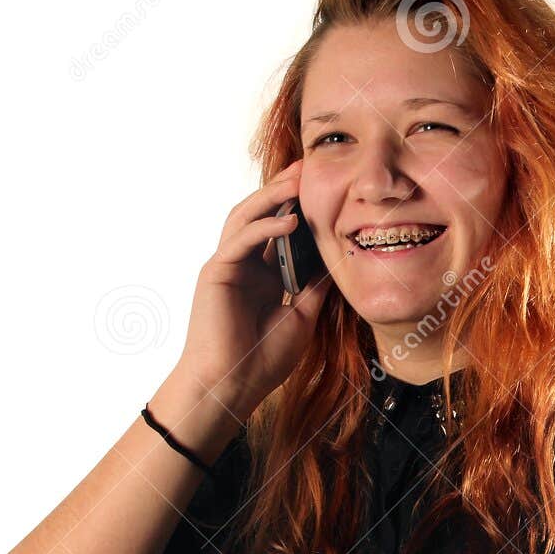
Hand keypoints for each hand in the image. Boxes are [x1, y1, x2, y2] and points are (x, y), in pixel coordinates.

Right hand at [174, 158, 326, 417]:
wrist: (232, 387)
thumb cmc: (262, 359)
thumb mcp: (302, 316)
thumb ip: (314, 286)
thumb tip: (338, 260)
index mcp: (262, 273)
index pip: (280, 229)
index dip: (299, 206)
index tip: (325, 186)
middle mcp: (243, 263)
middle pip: (262, 213)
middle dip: (284, 188)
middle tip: (309, 166)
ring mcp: (227, 265)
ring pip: (246, 217)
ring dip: (271, 195)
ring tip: (298, 179)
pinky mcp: (216, 272)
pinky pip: (240, 240)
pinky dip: (264, 227)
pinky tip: (289, 220)